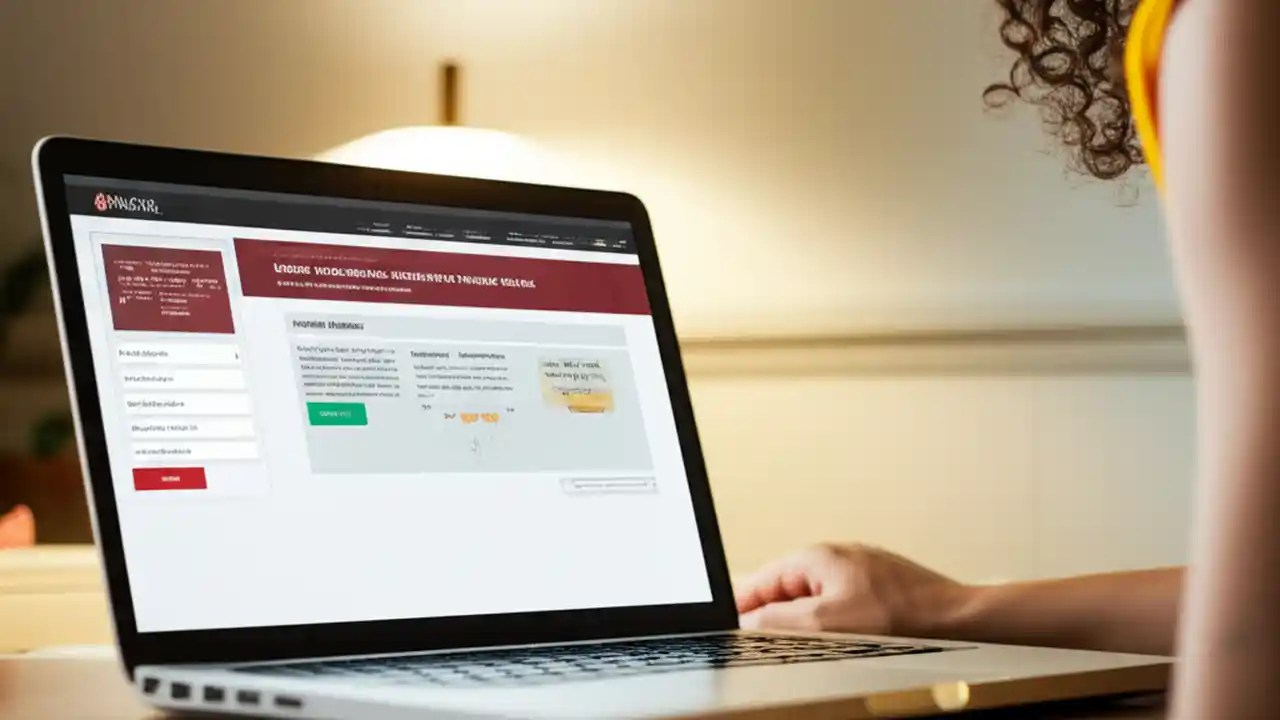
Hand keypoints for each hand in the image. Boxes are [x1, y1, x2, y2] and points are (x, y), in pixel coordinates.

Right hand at [735, 543, 970, 637]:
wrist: (953, 618)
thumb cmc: (900, 615)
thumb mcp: (826, 622)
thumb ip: (780, 619)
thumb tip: (749, 620)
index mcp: (815, 557)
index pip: (760, 581)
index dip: (742, 608)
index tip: (730, 628)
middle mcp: (833, 556)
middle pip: (783, 590)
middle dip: (772, 617)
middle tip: (769, 646)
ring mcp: (855, 570)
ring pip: (810, 598)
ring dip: (802, 621)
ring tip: (808, 645)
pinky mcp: (873, 585)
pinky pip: (835, 602)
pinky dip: (828, 621)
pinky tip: (839, 639)